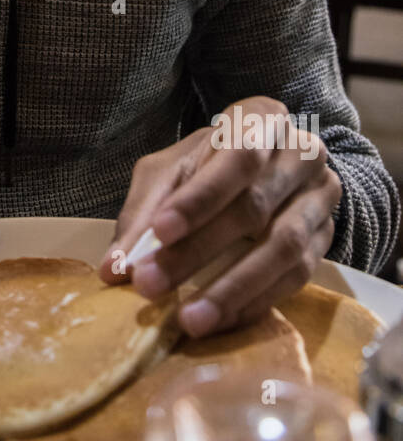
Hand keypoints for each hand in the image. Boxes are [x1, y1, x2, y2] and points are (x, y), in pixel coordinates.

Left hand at [99, 96, 341, 337]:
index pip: (237, 156)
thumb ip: (144, 213)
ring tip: (188, 319)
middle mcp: (301, 152)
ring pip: (281, 248)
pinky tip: (217, 321)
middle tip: (150, 285)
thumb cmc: (208, 165)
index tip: (159, 233)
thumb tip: (113, 269)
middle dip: (198, 250)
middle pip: (254, 206)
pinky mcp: (326, 240)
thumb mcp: (170, 172)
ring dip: (230, 289)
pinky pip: (295, 278)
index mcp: (262, 118)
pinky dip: (252, 303)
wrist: (266, 170)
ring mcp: (320, 197)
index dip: (200, 197)